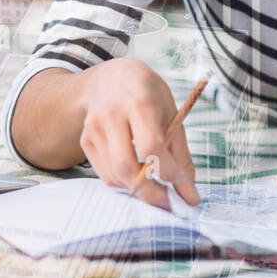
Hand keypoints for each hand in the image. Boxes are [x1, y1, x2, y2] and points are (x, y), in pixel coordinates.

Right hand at [78, 57, 200, 210]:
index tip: (179, 179)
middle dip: (149, 192)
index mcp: (139, 103)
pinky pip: (104, 173)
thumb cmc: (147, 95)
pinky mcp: (85, 140)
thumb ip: (181, 156)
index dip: (167, 170)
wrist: (111, 77)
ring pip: (113, 175)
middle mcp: (112, 115)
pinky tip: (135, 173)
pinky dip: (123, 181)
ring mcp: (94, 128)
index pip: (151, 146)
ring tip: (154, 186)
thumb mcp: (171, 114)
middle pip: (126, 166)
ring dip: (136, 189)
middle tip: (167, 201)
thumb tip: (190, 195)